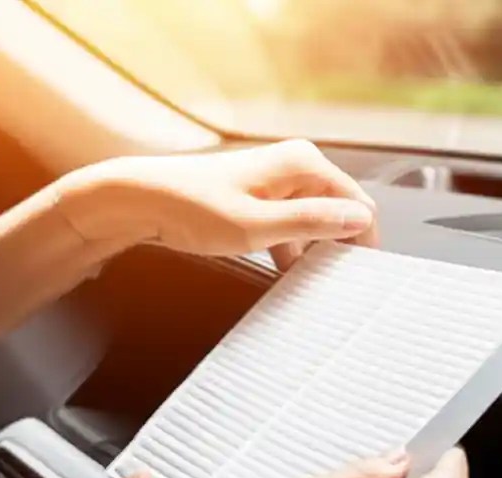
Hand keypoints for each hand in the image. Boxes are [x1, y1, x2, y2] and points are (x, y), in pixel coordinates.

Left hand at [53, 139, 378, 270]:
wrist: (139, 200)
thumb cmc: (191, 209)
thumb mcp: (257, 226)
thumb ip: (312, 223)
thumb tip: (360, 220)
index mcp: (304, 164)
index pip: (359, 206)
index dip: (363, 243)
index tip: (360, 279)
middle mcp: (297, 166)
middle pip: (340, 214)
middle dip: (339, 249)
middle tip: (334, 288)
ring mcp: (279, 180)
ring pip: (316, 223)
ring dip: (314, 254)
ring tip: (310, 288)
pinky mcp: (261, 197)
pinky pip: (292, 226)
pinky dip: (292, 250)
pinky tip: (285, 277)